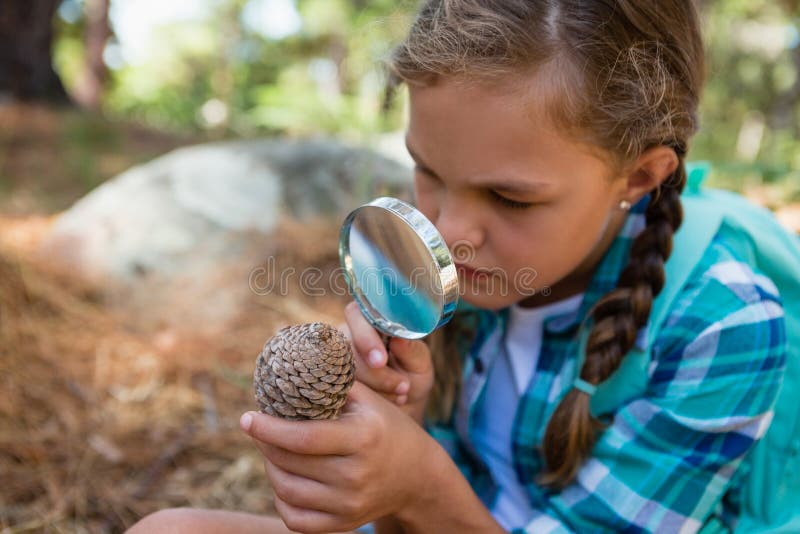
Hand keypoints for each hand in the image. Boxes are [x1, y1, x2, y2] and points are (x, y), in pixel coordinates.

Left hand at [240, 382, 443, 533]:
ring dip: (270, 467)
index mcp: (363, 438)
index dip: (269, 428)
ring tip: (271, 449)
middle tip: (258, 428)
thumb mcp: (369, 400)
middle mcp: (356, 474)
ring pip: (287, 491)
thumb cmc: (386, 428)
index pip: (304, 437)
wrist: (417, 476)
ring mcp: (349, 504)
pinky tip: (284, 477)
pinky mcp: (343, 524)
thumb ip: (334, 382)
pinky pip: (295, 518)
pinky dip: (281, 498)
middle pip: (290, 463)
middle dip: (265, 443)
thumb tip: (294, 359)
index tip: (247, 418)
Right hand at [340, 301, 433, 423]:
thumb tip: (398, 341)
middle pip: (346, 347)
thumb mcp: (420, 365)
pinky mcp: (326, 382)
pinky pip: (334, 391)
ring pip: (340, 371)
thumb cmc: (410, 378)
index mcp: (370, 320)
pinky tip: (383, 405)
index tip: (380, 361)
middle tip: (402, 387)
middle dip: (374, 373)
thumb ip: (412, 351)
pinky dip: (361, 401)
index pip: (356, 314)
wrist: (401, 411)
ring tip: (400, 396)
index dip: (366, 337)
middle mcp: (347, 334)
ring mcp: (333, 358)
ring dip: (374, 389)